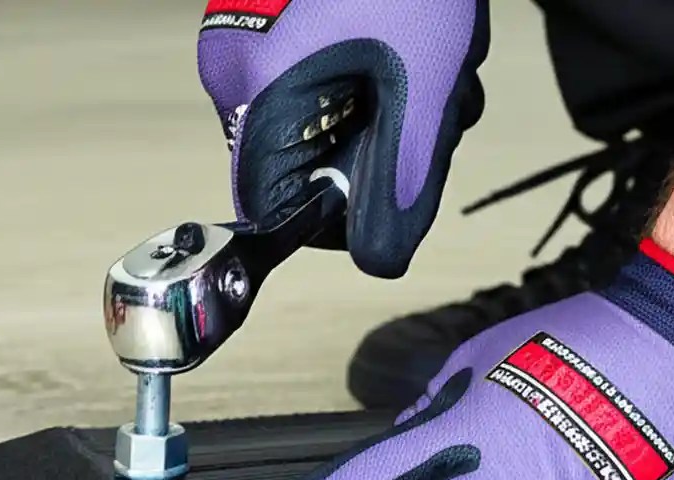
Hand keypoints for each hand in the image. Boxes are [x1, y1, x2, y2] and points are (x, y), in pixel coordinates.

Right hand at [197, 0, 488, 277]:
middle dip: (380, 148)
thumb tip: (381, 261)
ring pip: (320, 121)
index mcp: (256, 87)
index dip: (340, 212)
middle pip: (302, 161)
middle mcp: (234, 68)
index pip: (275, 204)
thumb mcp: (426, 80)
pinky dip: (376, 79)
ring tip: (435, 59)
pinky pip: (318, 82)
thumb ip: (405, 176)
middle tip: (439, 101)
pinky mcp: (271, 20)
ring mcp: (248, 38)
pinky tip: (414, 41)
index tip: (397, 179)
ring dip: (390, 111)